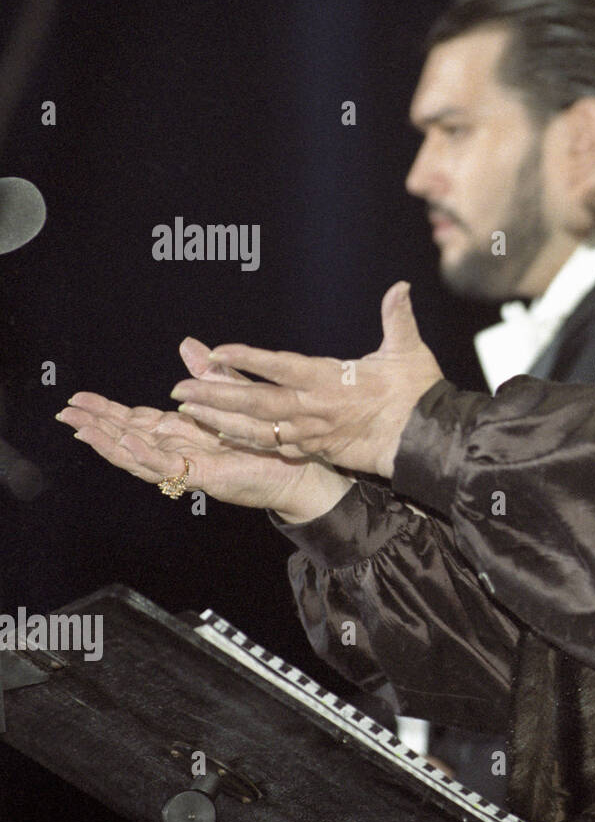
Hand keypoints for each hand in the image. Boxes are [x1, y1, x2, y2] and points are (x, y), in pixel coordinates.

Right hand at [58, 338, 354, 520]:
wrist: (301, 469)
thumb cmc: (271, 437)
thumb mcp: (235, 396)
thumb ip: (209, 374)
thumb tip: (187, 344)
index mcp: (186, 432)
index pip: (138, 421)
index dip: (108, 411)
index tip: (79, 400)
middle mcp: (182, 450)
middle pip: (129, 438)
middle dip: (96, 425)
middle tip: (65, 413)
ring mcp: (190, 466)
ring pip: (139, 456)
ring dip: (109, 442)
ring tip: (82, 429)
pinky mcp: (204, 477)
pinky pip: (168, 468)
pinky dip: (143, 456)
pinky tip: (124, 443)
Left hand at [167, 282, 442, 478]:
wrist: (427, 441)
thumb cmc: (418, 395)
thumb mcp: (408, 351)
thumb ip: (397, 318)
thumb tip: (400, 287)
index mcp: (330, 379)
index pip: (280, 367)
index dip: (248, 360)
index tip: (218, 352)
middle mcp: (314, 408)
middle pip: (255, 402)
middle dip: (214, 395)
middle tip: (178, 390)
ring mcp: (312, 432)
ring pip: (257, 428)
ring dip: (220, 421)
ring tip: (188, 414)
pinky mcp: (317, 450)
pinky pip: (273, 446)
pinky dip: (246, 441)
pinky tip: (223, 436)